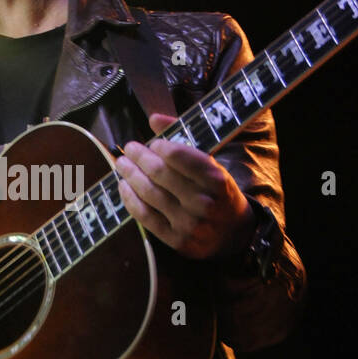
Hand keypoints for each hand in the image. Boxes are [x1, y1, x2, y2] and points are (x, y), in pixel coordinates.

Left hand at [115, 112, 254, 259]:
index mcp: (216, 179)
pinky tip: (124, 186)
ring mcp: (188, 223)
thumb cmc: (219, 193)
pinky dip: (130, 199)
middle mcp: (203, 202)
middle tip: (129, 149)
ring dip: (130, 175)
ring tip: (122, 164)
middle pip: (159, 173)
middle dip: (139, 157)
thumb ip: (184, 140)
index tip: (152, 143)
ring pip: (149, 194)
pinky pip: (145, 216)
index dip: (159, 146)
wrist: (235, 234)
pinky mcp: (175, 239)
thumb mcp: (213, 166)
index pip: (178, 156)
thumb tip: (153, 119)